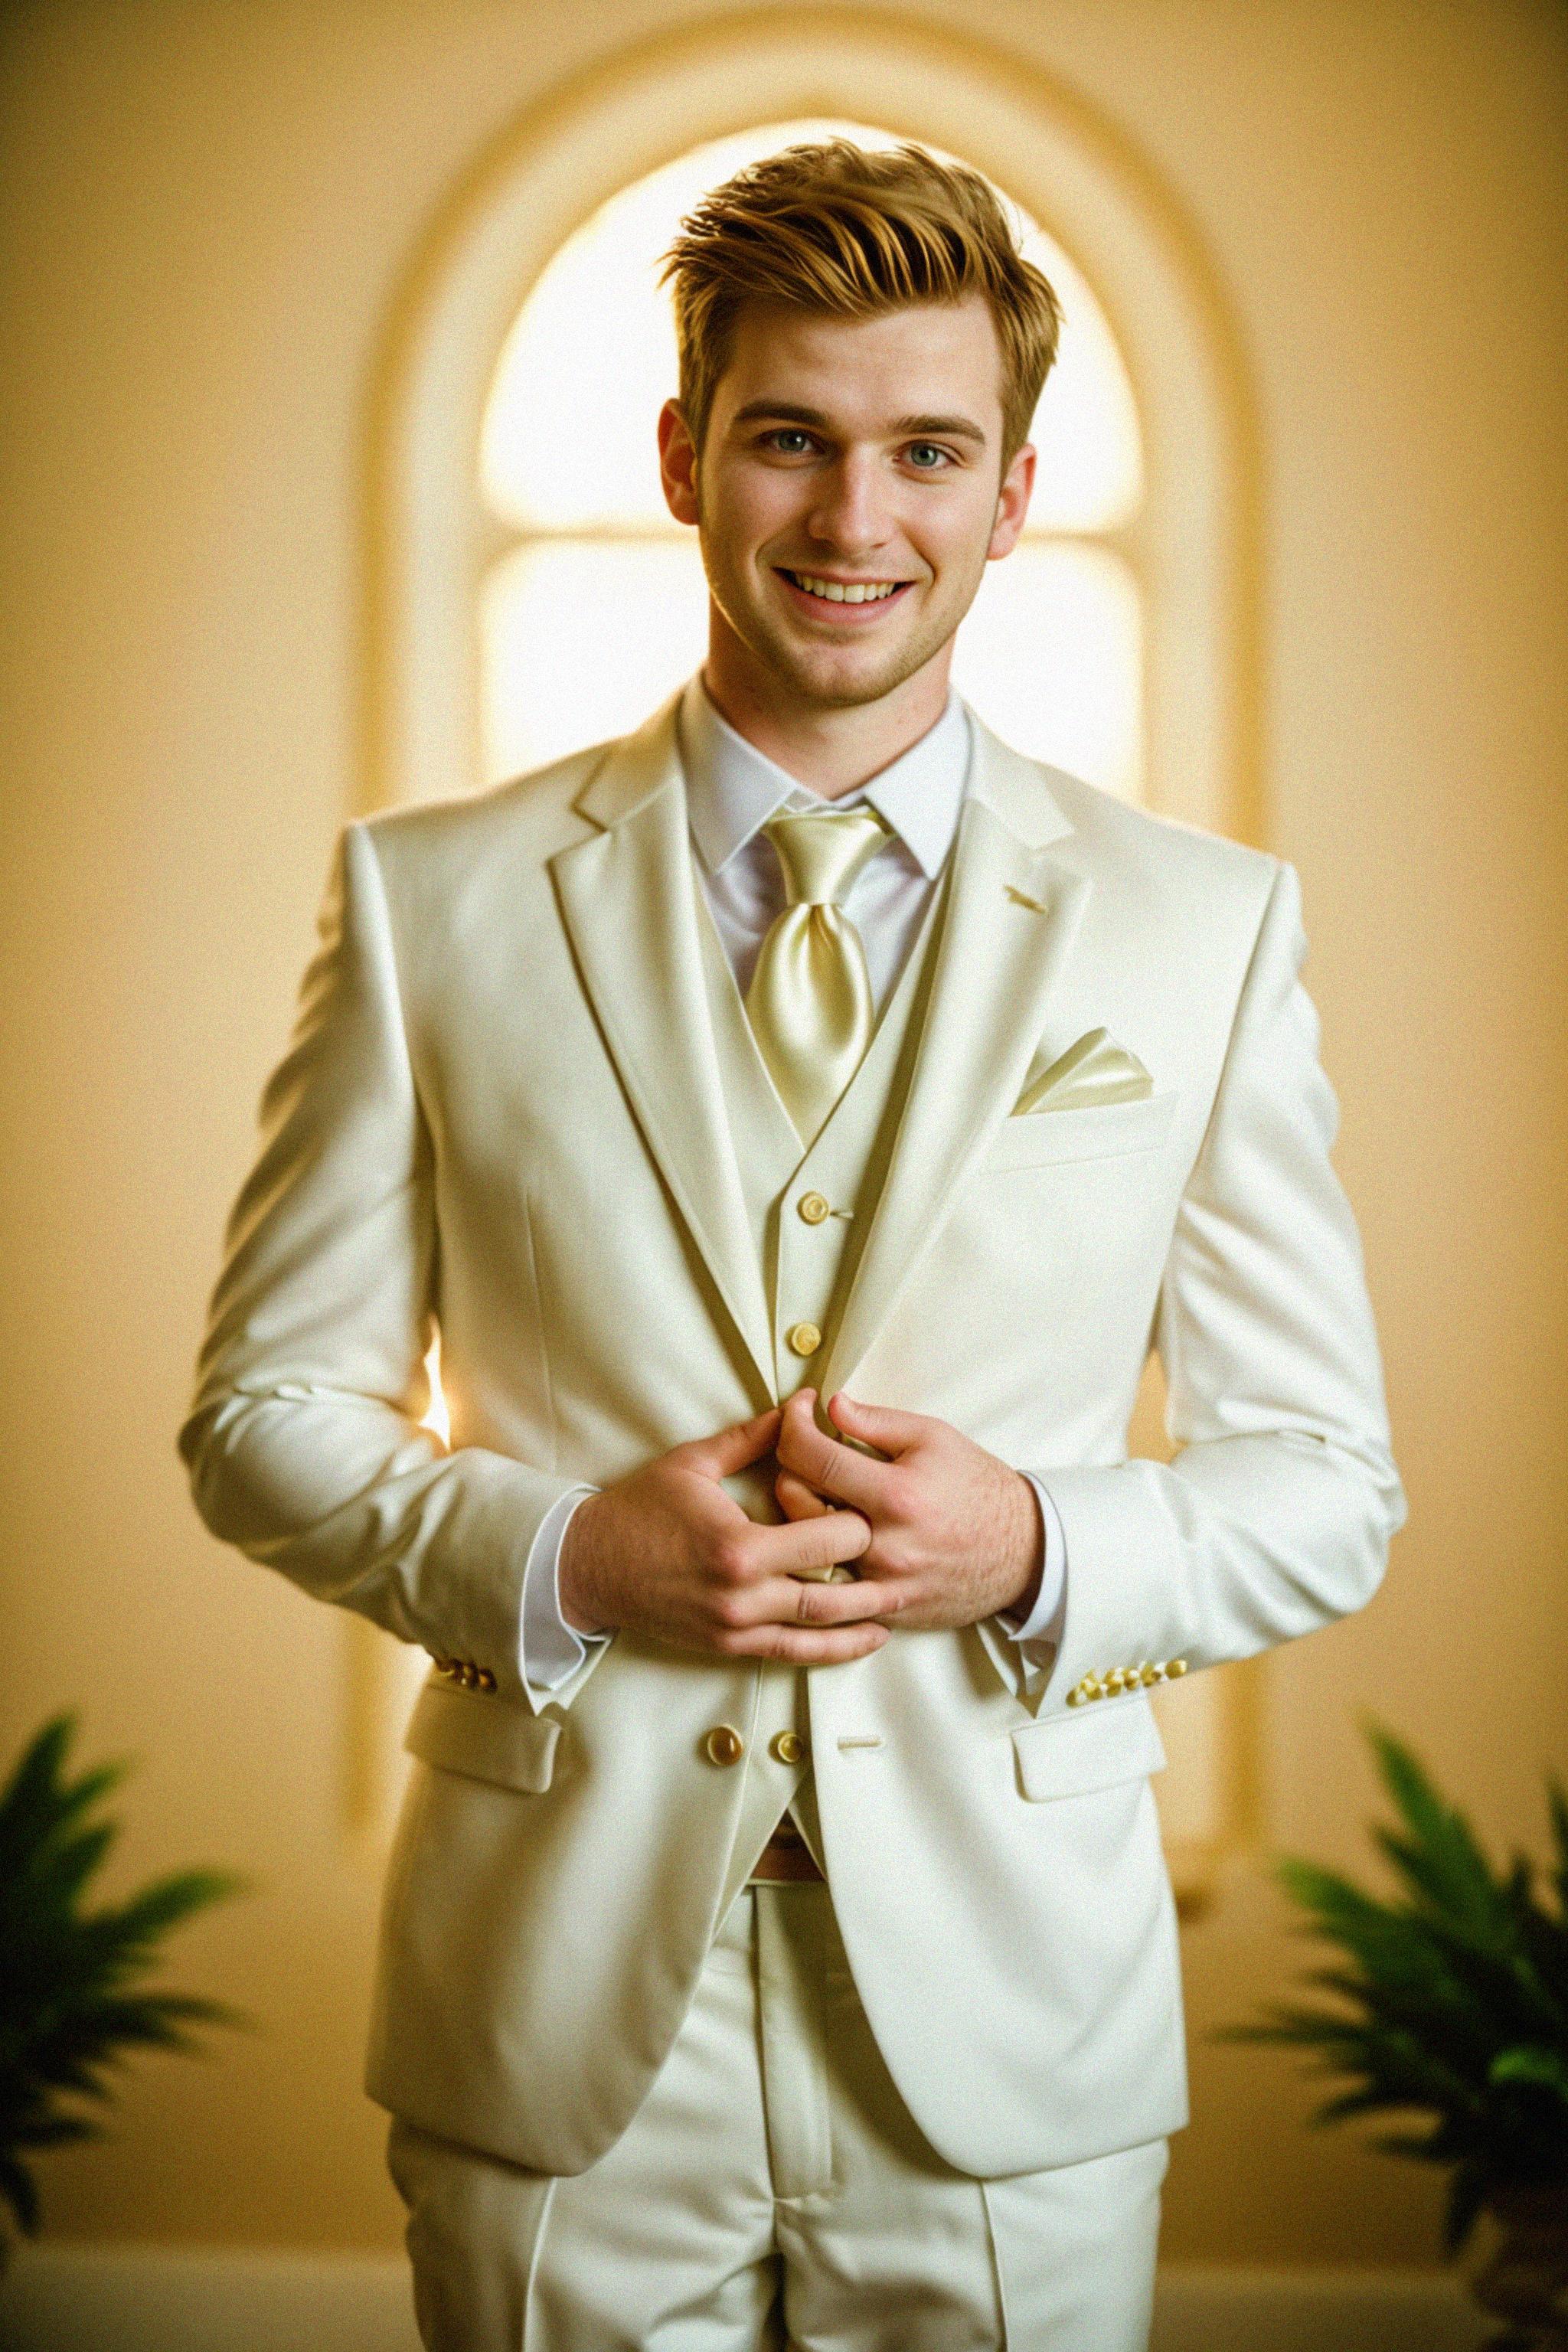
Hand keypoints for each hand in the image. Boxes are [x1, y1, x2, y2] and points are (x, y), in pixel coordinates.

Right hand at [557, 1408, 885, 1664]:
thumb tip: (800, 1406)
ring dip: (865, 1619)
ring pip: (819, 1630)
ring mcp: (736, 1627)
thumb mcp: (692, 1464)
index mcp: (738, 1546)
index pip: (826, 1540)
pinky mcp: (729, 1646)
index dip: (857, 1523)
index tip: (872, 1507)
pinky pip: (793, 1654)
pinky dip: (834, 1649)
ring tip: (900, 1604)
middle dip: (871, 1572)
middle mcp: (741, 1595)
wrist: (589, 1567)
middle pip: (832, 1588)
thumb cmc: (639, 1510)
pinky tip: (865, 1639)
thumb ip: (752, 1438)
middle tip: (899, 1553)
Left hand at [772, 1389, 1042, 1633]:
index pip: (812, 1456)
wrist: (1023, 1551)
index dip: (792, 1423)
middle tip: (811, 1453)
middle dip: (791, 1467)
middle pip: (794, 1502)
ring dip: (798, 1515)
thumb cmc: (977, 1486)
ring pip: (802, 1549)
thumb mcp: (934, 1437)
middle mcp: (883, 1544)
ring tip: (820, 1494)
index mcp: (896, 1494)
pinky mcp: (882, 1610)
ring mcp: (880, 1584)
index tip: (800, 1409)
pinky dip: (816, 1559)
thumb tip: (830, 1405)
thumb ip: (876, 1420)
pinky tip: (827, 1536)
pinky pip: (825, 1588)